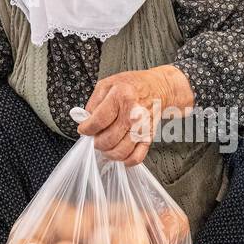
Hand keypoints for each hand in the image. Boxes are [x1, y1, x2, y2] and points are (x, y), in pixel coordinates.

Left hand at [78, 65, 193, 165]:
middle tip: (95, 137)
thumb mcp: (108, 84)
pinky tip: (119, 153)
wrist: (159, 88)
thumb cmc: (132, 85)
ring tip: (105, 145)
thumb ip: (93, 102)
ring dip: (108, 153)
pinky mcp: (149, 137)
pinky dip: (125, 160)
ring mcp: (142, 127)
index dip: (86, 129)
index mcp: (121, 97)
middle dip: (96, 142)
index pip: (98, 121)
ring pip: (120, 152)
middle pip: (108, 140)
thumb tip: (86, 120)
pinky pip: (136, 157)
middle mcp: (133, 114)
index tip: (83, 129)